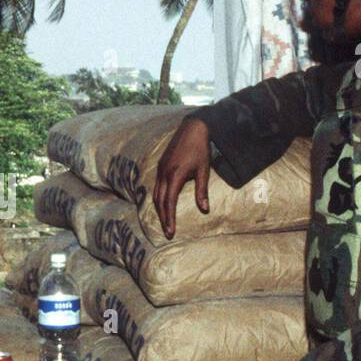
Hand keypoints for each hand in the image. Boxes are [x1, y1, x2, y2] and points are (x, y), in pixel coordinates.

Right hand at [152, 117, 211, 238]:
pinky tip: (162, 204)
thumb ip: (202, 191)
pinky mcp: (160, 165)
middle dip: (163, 218)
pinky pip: (156, 186)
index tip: (171, 232)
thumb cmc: (200, 149)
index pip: (169, 202)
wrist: (192, 128)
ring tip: (165, 221)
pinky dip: (158, 198)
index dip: (169, 218)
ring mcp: (160, 169)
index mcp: (175, 175)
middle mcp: (164, 173)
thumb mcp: (204, 170)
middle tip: (168, 232)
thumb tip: (204, 210)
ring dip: (159, 209)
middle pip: (159, 201)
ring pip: (155, 194)